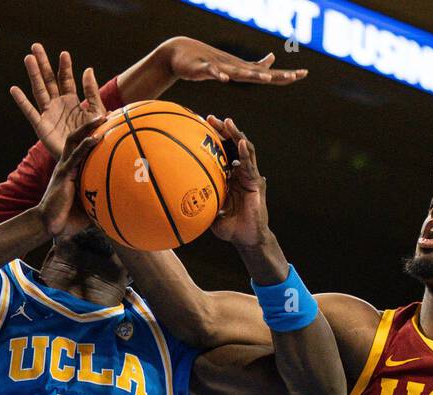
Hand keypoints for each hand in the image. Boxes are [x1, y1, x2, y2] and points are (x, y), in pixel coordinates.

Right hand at [10, 43, 106, 157]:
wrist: (87, 159)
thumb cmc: (95, 137)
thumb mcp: (97, 111)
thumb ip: (92, 91)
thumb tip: (87, 69)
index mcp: (72, 101)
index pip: (66, 79)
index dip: (65, 66)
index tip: (63, 53)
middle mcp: (58, 105)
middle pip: (49, 79)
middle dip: (43, 63)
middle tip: (36, 46)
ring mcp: (48, 114)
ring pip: (39, 90)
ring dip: (33, 74)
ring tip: (28, 58)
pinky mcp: (42, 127)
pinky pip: (30, 112)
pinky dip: (22, 101)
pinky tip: (14, 89)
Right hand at [37, 119, 104, 239]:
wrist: (50, 225)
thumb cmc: (69, 218)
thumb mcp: (90, 206)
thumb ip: (103, 199)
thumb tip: (126, 204)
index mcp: (73, 169)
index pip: (84, 146)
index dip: (95, 134)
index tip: (112, 124)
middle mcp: (68, 163)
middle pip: (78, 136)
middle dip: (91, 124)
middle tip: (108, 113)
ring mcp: (64, 167)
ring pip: (74, 139)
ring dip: (88, 127)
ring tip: (102, 117)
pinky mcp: (63, 173)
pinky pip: (75, 156)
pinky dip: (85, 145)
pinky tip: (96, 138)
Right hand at [161, 37, 306, 84]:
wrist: (179, 54)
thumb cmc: (206, 61)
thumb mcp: (232, 65)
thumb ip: (253, 65)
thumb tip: (273, 59)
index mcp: (242, 70)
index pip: (268, 74)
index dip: (285, 75)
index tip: (303, 74)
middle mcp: (235, 67)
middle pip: (259, 73)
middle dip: (277, 75)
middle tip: (296, 76)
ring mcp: (220, 67)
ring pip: (239, 72)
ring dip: (252, 74)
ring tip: (265, 77)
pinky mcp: (203, 68)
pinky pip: (212, 72)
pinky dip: (219, 75)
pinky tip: (225, 78)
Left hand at [206, 117, 269, 245]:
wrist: (246, 239)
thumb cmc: (228, 227)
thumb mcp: (209, 212)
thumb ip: (199, 202)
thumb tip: (176, 197)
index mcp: (228, 177)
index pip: (221, 153)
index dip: (212, 140)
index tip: (198, 127)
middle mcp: (239, 173)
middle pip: (232, 145)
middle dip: (222, 130)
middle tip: (209, 118)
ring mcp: (249, 176)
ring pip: (244, 149)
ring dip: (236, 134)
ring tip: (227, 122)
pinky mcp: (256, 182)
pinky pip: (251, 164)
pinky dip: (246, 152)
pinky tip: (240, 142)